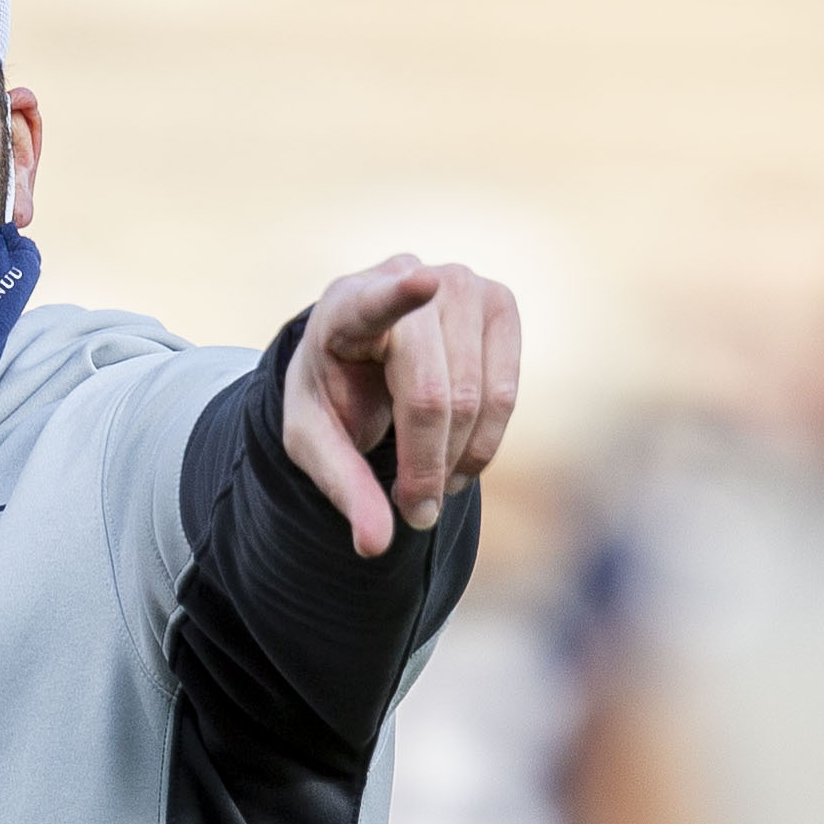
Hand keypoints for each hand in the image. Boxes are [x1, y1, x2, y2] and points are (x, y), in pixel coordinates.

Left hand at [283, 254, 522, 555]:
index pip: (374, 302)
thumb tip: (375, 547)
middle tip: (413, 510)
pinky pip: (508, 392)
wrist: (360, 358)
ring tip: (428, 484)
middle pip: (432, 394)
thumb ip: (342, 488)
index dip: (399, 293)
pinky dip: (485, 440)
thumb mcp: (314, 443)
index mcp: (345, 306)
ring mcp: (463, 286)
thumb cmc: (333, 397)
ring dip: (455, 459)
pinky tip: (457, 458)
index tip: (420, 280)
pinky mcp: (500, 304)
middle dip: (424, 464)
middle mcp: (407, 277)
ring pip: (477, 398)